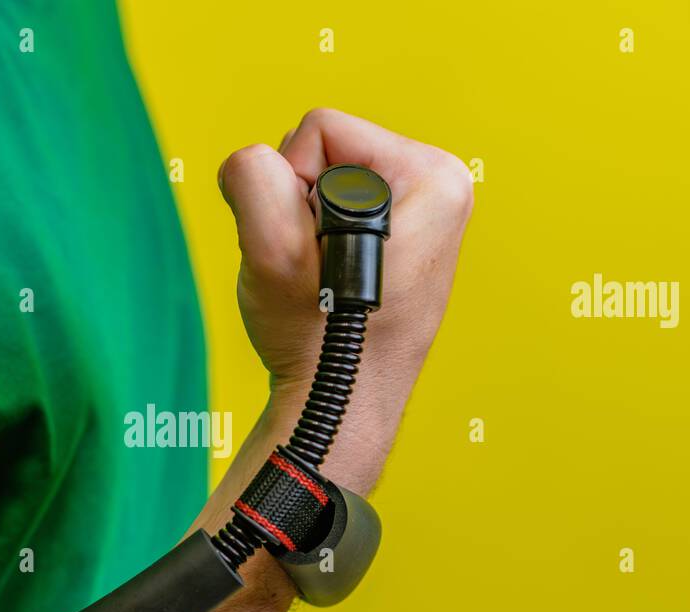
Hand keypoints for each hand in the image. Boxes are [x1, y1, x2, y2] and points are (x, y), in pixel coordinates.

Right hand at [218, 108, 473, 398]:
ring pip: (324, 183)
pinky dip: (317, 244)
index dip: (289, 186)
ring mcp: (423, 216)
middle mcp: (440, 188)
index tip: (307, 249)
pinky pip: (335, 212)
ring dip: (304, 228)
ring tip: (320, 280)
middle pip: (326, 152)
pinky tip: (327, 283)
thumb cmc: (319, 338)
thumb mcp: (272, 247)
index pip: (320, 130)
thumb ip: (253, 177)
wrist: (338, 404)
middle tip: (312, 269)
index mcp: (433, 177)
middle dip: (298, 206)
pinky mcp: (401, 239)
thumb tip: (249, 164)